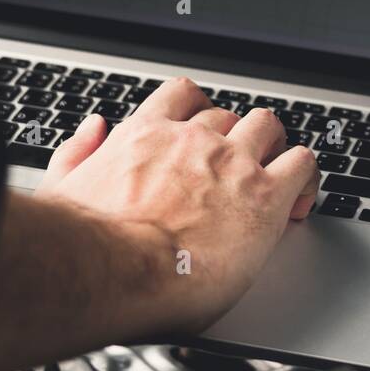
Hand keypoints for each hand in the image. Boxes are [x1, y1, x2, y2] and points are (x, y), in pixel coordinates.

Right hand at [35, 77, 319, 333]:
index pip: (183, 97)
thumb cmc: (85, 246)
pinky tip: (299, 197)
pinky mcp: (265, 196)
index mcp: (145, 135)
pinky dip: (306, 176)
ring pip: (270, 127)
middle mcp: (193, 141)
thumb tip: (93, 130)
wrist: (113, 273)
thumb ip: (78, 154)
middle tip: (238, 170)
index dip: (200, 114)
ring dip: (274, 148)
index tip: (204, 133)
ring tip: (274, 176)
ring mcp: (233, 164)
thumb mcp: (63, 190)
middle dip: (237, 139)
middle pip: (230, 116)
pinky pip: (303, 164)